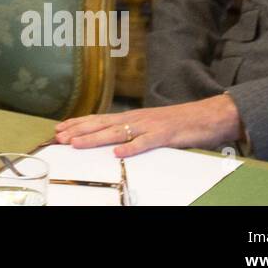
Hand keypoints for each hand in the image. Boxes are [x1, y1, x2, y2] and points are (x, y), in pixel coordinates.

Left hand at [53, 94, 242, 157]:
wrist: (208, 115)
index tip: (60, 128)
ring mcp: (150, 126)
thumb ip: (132, 130)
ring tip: (77, 143)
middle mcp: (137, 118)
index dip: (79, 123)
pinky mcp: (165, 136)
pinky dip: (131, 148)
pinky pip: (146, 143)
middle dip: (78, 131)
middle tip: (59, 136)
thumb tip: (112, 139)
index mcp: (132, 116)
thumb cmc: (179, 122)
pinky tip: (117, 153)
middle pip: (102, 124)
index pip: (99, 119)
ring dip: (95, 138)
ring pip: (117, 132)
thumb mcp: (150, 125)